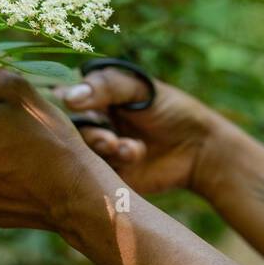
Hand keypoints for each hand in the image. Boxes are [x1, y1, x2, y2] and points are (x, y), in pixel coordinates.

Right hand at [56, 67, 229, 196]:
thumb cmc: (171, 109)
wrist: (199, 147)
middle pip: (68, 130)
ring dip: (102, 148)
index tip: (75, 106)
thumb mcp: (140, 89)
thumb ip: (107, 87)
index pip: (64, 98)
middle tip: (108, 139)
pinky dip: (113, 165)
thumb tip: (70, 97)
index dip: (65, 103)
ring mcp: (98, 153)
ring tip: (127, 147)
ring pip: (80, 153)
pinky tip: (136, 154)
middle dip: (88, 134)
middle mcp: (91, 125)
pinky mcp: (107, 177)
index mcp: (94, 98)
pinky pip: (94, 176)